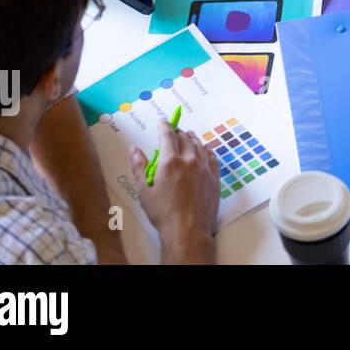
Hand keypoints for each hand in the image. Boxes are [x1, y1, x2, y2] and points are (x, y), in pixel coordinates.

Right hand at [129, 120, 218, 263]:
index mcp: (170, 161)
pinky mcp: (214, 178)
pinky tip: (206, 150)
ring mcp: (204, 169)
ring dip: (193, 139)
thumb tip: (134, 150)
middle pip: (185, 139)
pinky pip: (212, 158)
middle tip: (175, 131)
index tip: (163, 121)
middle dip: (178, 132)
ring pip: (200, 146)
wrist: (187, 229)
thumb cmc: (163, 212)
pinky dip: (207, 151)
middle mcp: (189, 160)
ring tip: (189, 136)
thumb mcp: (144, 190)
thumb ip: (139, 167)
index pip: (168, 135)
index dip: (165, 126)